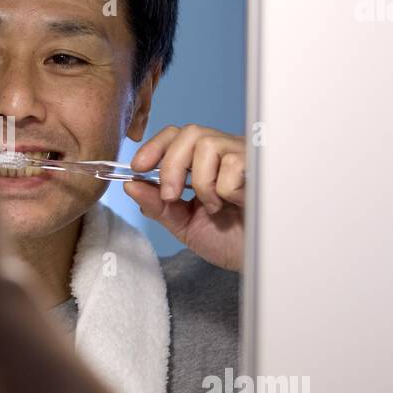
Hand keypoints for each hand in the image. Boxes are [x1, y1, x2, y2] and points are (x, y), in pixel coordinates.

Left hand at [123, 124, 245, 271]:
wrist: (256, 260)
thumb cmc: (227, 240)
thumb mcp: (183, 224)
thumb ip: (157, 205)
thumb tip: (131, 185)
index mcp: (203, 162)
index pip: (176, 135)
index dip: (155, 146)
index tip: (138, 168)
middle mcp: (223, 152)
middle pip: (189, 133)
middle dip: (172, 165)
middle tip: (172, 196)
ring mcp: (243, 156)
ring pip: (208, 145)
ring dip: (202, 183)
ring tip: (214, 207)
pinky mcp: (261, 166)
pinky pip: (232, 165)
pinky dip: (225, 190)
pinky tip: (236, 204)